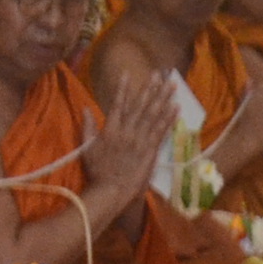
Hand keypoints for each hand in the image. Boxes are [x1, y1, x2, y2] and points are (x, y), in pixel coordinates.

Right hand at [89, 68, 177, 206]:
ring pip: (154, 115)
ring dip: (164, 98)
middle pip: (141, 105)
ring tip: (172, 85)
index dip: (123, 88)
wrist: (111, 190)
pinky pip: (162, 131)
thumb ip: (87, 127)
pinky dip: (169, 118)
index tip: (128, 73)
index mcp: (111, 129)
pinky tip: (176, 107)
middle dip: (150, 88)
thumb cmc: (97, 171)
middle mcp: (127, 131)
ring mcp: (140, 140)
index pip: (118, 103)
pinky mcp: (151, 150)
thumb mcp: (87, 148)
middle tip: (160, 73)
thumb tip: (85, 109)